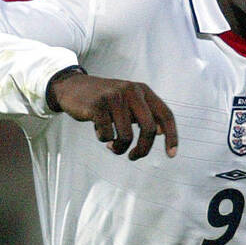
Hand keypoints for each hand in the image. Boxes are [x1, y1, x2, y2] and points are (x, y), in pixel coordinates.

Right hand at [51, 73, 177, 159]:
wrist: (73, 88)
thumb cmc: (105, 102)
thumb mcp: (128, 103)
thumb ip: (144, 115)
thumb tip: (160, 131)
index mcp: (143, 91)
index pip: (165, 115)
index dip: (172, 136)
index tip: (171, 155)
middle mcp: (132, 91)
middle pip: (148, 129)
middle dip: (142, 149)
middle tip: (133, 157)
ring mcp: (114, 96)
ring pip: (126, 136)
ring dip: (119, 147)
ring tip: (112, 145)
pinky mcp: (98, 105)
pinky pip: (107, 134)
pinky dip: (104, 139)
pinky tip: (99, 132)